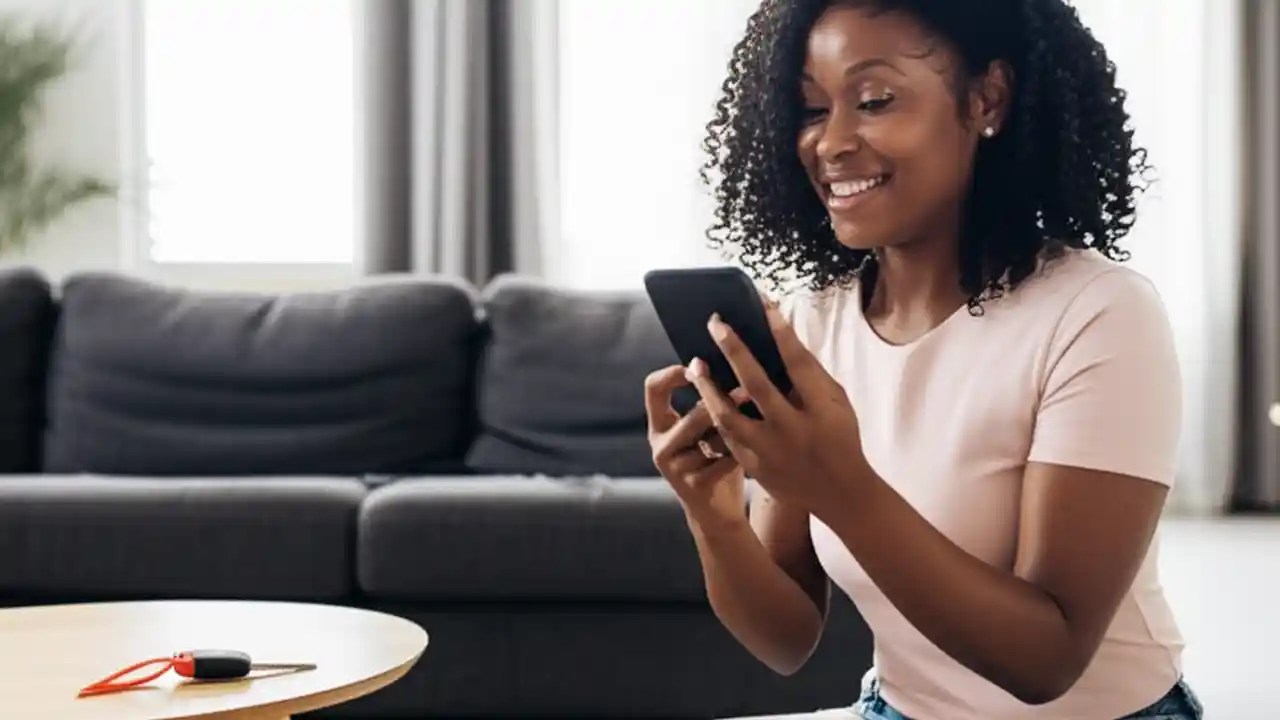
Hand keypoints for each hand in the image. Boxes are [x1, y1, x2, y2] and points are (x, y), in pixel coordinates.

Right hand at [645, 365, 748, 530]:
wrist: (717, 512)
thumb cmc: (717, 460)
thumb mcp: (706, 431)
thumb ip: (708, 404)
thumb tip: (734, 362)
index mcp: (659, 426)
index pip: (653, 388)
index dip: (674, 372)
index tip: (700, 365)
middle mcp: (660, 445)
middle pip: (693, 414)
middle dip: (724, 405)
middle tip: (748, 392)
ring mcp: (674, 468)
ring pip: (711, 437)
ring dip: (737, 430)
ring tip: (759, 420)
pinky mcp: (692, 486)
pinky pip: (724, 458)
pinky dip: (744, 453)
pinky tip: (758, 453)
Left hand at [684, 302, 868, 513]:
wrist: (839, 492)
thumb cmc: (839, 436)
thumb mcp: (837, 402)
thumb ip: (810, 374)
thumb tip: (782, 337)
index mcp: (821, 410)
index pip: (798, 363)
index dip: (780, 332)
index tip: (764, 304)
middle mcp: (793, 431)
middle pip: (757, 385)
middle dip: (734, 351)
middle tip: (715, 323)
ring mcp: (769, 452)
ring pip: (728, 417)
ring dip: (708, 387)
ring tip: (695, 363)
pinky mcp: (754, 467)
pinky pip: (725, 437)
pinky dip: (713, 413)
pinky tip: (704, 395)